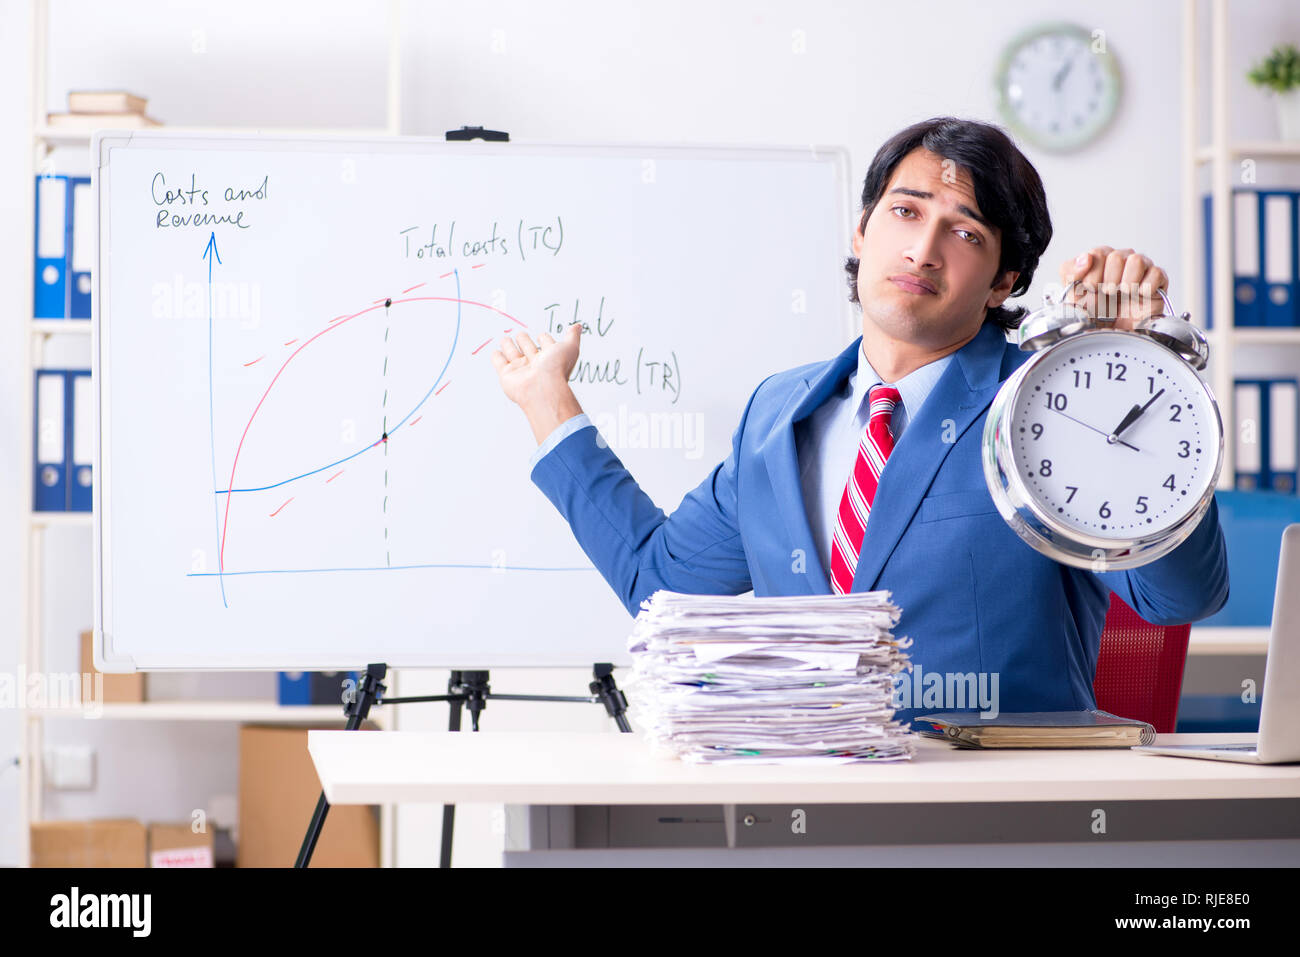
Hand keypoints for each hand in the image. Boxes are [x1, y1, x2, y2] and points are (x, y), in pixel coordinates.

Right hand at [490, 323, 585, 443]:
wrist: (543, 387)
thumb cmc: (557, 368)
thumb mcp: (570, 347)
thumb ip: (573, 336)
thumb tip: (578, 326)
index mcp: (549, 356)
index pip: (545, 343)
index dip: (545, 339)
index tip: (543, 336)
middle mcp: (535, 362)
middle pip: (527, 346)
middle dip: (524, 340)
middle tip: (521, 335)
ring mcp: (520, 369)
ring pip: (512, 353)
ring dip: (508, 345)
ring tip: (505, 339)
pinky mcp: (506, 374)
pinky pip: (499, 363)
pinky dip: (497, 357)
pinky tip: (496, 352)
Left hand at [1058, 247, 1168, 329]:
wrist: (1112, 335)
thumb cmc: (1094, 314)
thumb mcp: (1072, 293)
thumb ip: (1069, 271)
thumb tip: (1085, 258)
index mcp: (1100, 260)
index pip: (1097, 253)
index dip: (1092, 275)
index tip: (1090, 290)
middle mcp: (1121, 260)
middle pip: (1116, 257)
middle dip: (1108, 282)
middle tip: (1107, 295)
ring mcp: (1140, 269)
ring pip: (1137, 260)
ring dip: (1126, 283)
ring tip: (1123, 295)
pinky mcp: (1158, 280)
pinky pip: (1156, 273)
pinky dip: (1145, 288)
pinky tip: (1138, 297)